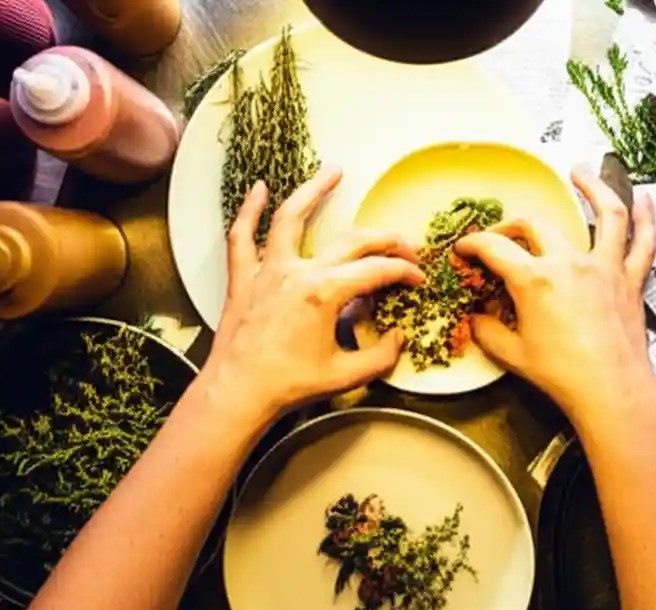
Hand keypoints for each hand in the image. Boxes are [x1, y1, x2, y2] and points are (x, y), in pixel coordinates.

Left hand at [198, 166, 423, 422]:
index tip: (418, 279)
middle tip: (403, 243)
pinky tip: (258, 189)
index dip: (404, 273)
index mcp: (325, 293)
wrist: (237, 392)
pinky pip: (242, 237)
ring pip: (291, 218)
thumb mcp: (345, 375)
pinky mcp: (243, 278)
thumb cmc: (289, 386)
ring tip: (332, 171)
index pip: (377, 272)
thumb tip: (400, 339)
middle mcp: (297, 272)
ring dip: (312, 190)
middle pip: (350, 241)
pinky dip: (249, 211)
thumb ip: (380, 356)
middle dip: (384, 239)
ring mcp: (267, 270)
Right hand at [454, 168, 655, 424]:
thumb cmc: (561, 375)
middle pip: (537, 224)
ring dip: (594, 187)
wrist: (610, 391)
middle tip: (503, 234)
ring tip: (581, 171)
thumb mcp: (512, 354)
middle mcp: (570, 262)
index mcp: (535, 279)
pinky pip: (643, 242)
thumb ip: (487, 331)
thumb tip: (475, 318)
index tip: (464, 248)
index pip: (495, 248)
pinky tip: (646, 200)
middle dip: (513, 224)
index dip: (473, 244)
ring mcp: (606, 267)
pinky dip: (647, 218)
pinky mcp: (631, 280)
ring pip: (606, 214)